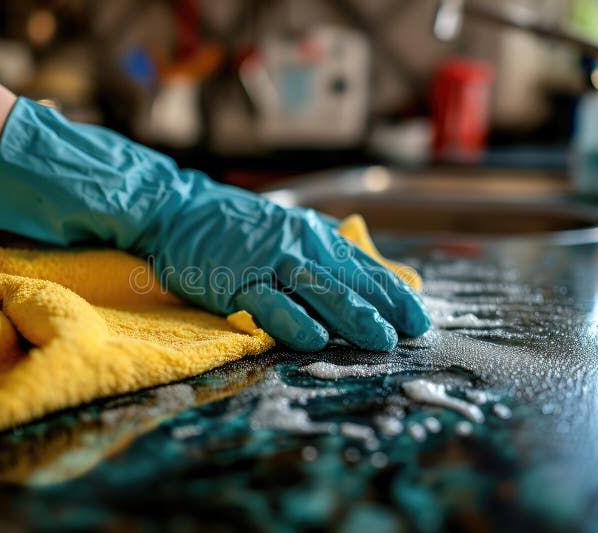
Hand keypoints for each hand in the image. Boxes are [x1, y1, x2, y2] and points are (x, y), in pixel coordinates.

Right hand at [0, 98, 429, 350]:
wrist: (178, 208)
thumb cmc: (236, 226)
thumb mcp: (288, 229)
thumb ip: (325, 253)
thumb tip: (367, 277)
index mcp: (313, 235)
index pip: (363, 267)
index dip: (393, 292)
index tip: (419, 316)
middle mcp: (298, 245)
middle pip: (349, 279)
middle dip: (383, 307)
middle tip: (411, 332)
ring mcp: (268, 260)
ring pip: (318, 290)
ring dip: (351, 316)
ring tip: (379, 340)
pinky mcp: (237, 277)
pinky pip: (269, 302)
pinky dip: (292, 320)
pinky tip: (314, 339)